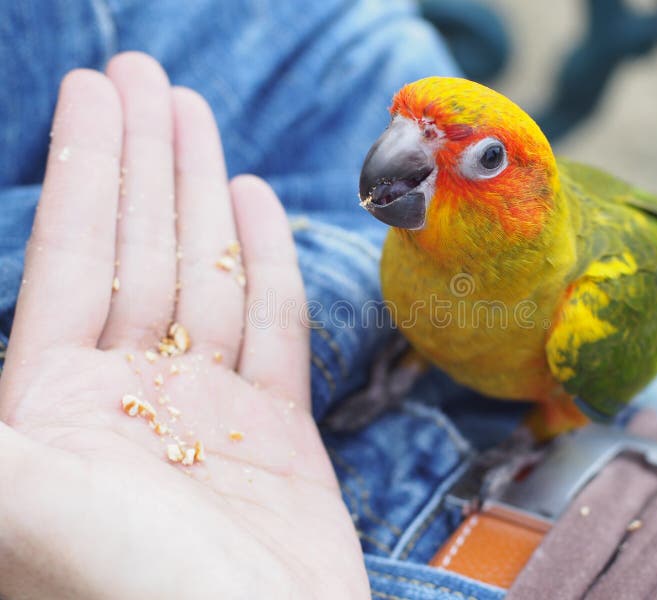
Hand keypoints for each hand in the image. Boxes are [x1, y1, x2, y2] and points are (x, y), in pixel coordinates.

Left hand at [0, 53, 367, 599]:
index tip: (97, 93)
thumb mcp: (28, 507)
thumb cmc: (142, 597)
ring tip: (196, 118)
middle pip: (139, 249)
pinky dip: (263, 264)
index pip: (74, 257)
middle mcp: (130, 394)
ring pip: (202, 276)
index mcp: (60, 403)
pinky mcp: (275, 430)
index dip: (87, 171)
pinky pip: (270, 328)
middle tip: (149, 76)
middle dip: (142, 161)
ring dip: (198, 194)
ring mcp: (208, 408)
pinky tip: (251, 204)